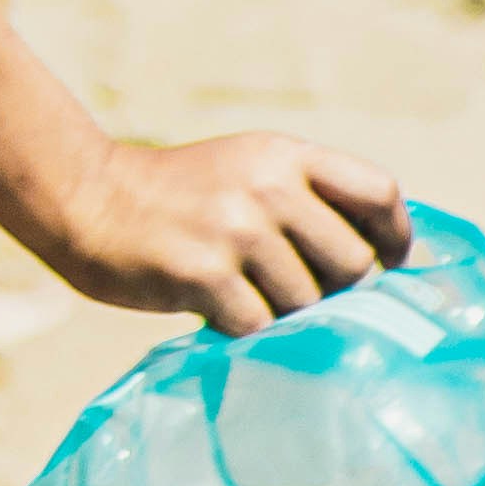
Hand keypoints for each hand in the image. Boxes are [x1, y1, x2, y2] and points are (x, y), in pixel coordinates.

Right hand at [58, 134, 406, 336]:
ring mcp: (237, 229)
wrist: (88, 200)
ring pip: (307, 304)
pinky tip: (217, 312)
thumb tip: (372, 262)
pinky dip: (245, 330)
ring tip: (247, 298)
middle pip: (352, 263)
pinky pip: (259, 326)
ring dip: (284, 316)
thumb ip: (304, 198)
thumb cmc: (178, 197)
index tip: (389, 265)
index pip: (378, 191)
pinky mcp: (205, 273)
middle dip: (334, 292)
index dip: (396, 237)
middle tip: (296, 293)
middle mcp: (268, 186)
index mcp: (285, 155)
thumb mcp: (247, 167)